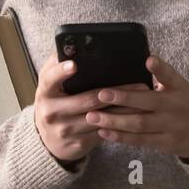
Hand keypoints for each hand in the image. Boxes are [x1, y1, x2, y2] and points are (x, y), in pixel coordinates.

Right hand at [32, 52, 149, 166]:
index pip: (50, 79)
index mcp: (45, 92)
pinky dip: (121, 124)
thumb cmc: (54, 103)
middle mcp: (52, 112)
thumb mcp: (50, 85)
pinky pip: (103, 133)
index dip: (61, 72)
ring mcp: (66, 130)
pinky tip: (136, 116)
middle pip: (88, 100)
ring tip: (143, 99)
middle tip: (139, 84)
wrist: (46, 139)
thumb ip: (57, 65)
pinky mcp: (78, 144)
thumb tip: (71, 44)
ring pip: (101, 118)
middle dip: (117, 91)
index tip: (74, 65)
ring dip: (125, 109)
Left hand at [84, 55, 188, 161]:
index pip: (171, 76)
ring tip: (93, 116)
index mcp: (180, 88)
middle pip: (149, 102)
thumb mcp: (182, 87)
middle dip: (124, 98)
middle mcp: (176, 107)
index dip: (160, 68)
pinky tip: (104, 132)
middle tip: (101, 94)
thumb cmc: (187, 103)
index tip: (149, 60)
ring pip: (140, 124)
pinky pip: (141, 141)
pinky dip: (122, 137)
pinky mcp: (166, 143)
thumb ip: (163, 78)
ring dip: (115, 121)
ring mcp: (171, 127)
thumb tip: (137, 62)